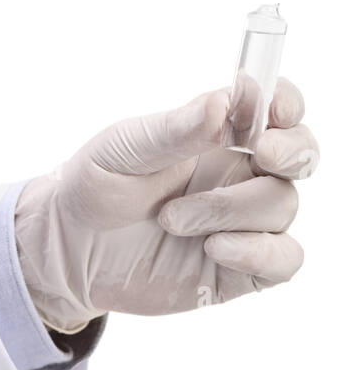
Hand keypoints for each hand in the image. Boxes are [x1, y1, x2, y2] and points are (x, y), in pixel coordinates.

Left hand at [15, 78, 318, 332]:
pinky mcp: (240, 267)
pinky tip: (214, 249)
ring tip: (170, 219)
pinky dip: (259, 252)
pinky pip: (284, 259)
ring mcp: (243, 222)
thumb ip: (175, 129)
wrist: (68, 250)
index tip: (275, 109)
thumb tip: (223, 102)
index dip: (286, 104)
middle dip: (291, 151)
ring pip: (282, 205)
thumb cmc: (96, 186)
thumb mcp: (124, 149)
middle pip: (300, 155)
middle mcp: (240, 174)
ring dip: (229, 208)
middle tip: (258, 152)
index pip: (276, 109)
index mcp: (220, 134)